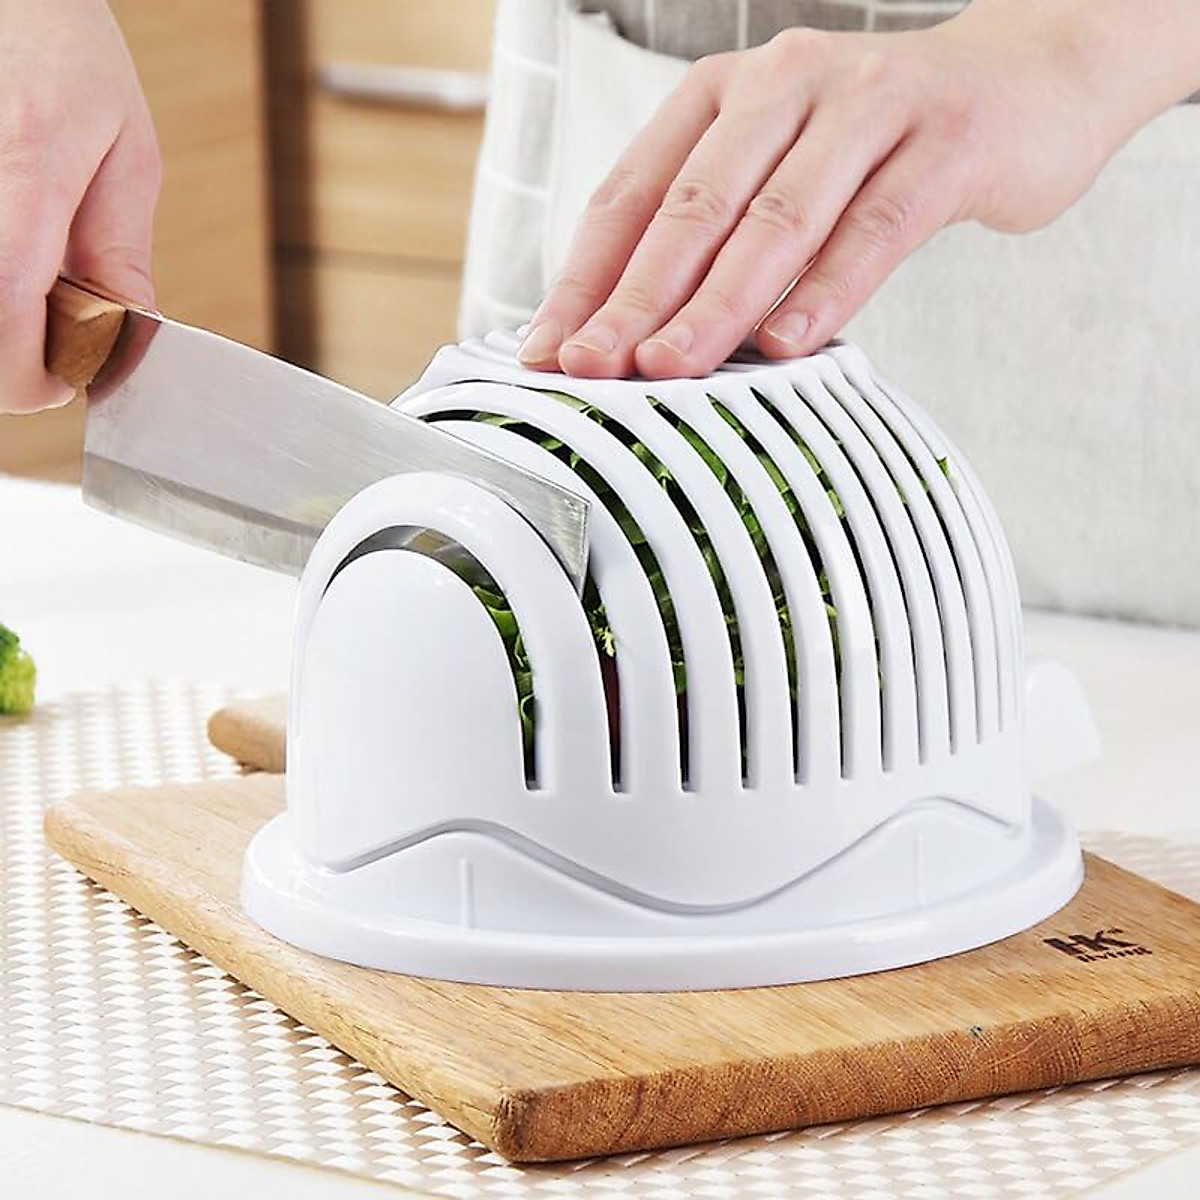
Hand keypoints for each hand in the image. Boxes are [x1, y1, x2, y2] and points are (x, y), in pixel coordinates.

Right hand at [0, 0, 158, 412]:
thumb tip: (126, 327)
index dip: (28, 378)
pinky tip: (11, 248)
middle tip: (46, 334)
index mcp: (22, 180)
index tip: (58, 383)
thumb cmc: (55, 37)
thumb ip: (119, 248)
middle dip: (8, 354)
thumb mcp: (122, 146)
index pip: (6, 321)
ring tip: (27, 276)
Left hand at [519, 0, 1198, 378]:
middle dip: (636, 297)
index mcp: (724, 95)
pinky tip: (789, 344)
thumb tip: (639, 347)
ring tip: (671, 368)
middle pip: (692, 206)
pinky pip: (875, 223)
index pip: (633, 195)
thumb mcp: (781, 175)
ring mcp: (867, 102)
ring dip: (718, 303)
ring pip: (776, 217)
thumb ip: (717, 244)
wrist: (1028, 83)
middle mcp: (784, 82)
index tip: (550, 352)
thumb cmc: (882, 148)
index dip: (587, 279)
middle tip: (592, 368)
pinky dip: (828, 287)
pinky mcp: (944, 138)